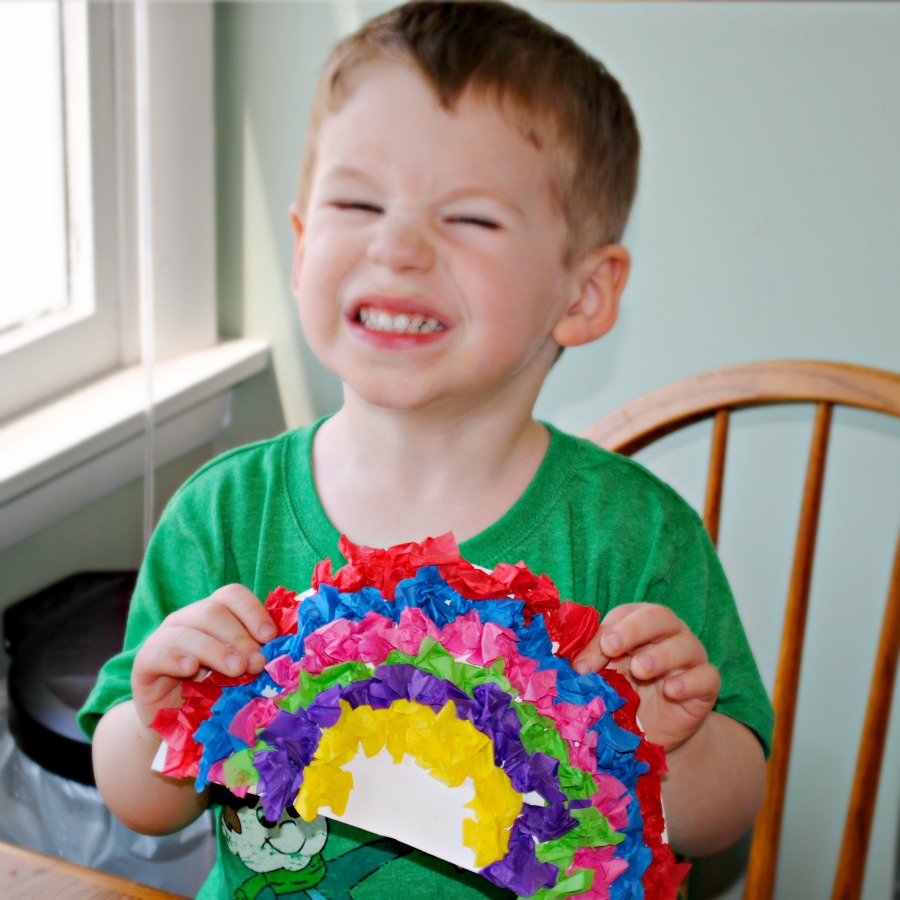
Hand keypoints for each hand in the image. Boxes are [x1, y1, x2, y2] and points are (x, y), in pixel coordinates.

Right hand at [132, 584, 276, 728]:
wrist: (174, 722)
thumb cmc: (213, 691)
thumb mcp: (238, 670)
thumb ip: (256, 655)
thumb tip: (286, 649)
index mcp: (214, 613)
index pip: (232, 595)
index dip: (253, 611)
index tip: (271, 636)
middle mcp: (188, 619)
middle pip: (213, 611)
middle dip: (240, 637)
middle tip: (258, 663)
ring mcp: (163, 638)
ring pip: (188, 632)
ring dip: (216, 650)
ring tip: (237, 669)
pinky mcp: (144, 663)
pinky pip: (159, 654)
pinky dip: (176, 658)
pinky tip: (191, 669)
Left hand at [571, 602, 719, 752]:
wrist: (654, 730)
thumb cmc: (625, 693)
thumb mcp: (605, 677)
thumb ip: (591, 665)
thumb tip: (572, 666)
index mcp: (639, 624)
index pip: (625, 616)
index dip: (605, 632)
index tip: (583, 661)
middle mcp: (669, 634)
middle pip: (659, 617)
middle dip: (633, 630)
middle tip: (611, 647)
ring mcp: (692, 657)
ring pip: (685, 645)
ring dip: (661, 655)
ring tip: (640, 669)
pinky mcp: (707, 685)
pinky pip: (706, 676)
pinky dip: (689, 682)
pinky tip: (671, 691)